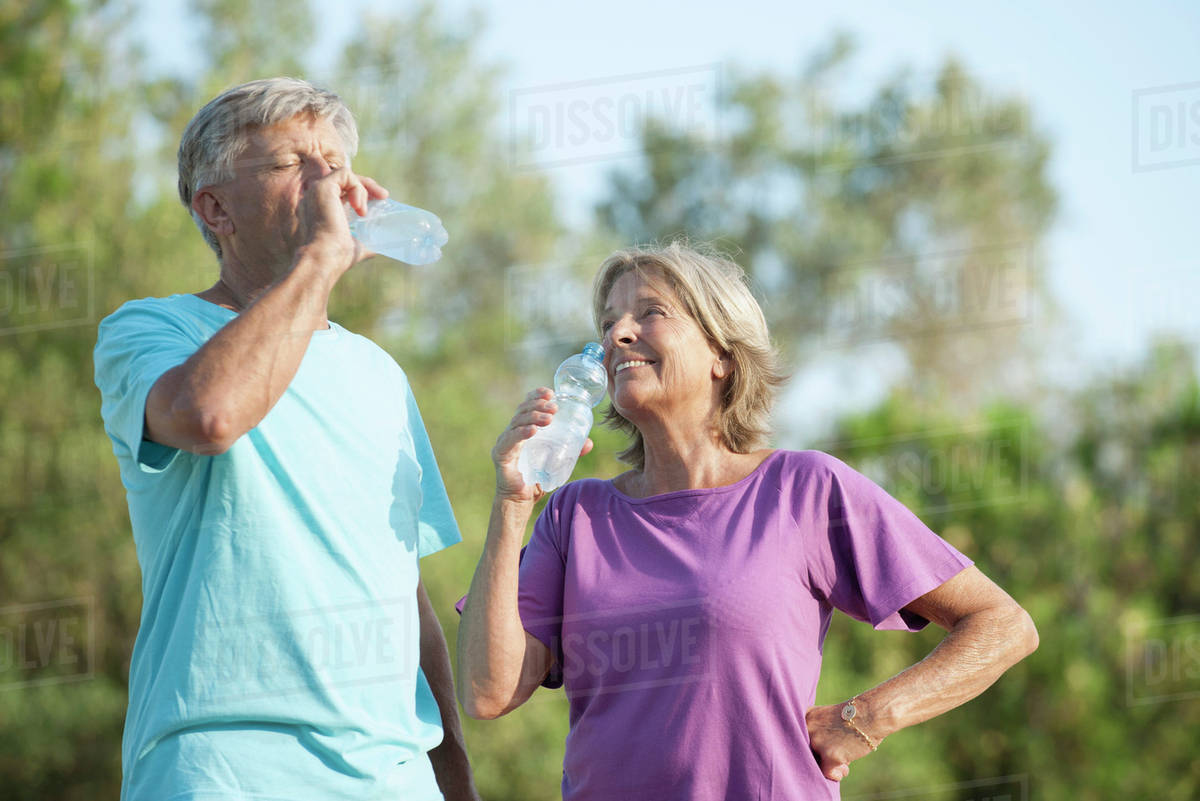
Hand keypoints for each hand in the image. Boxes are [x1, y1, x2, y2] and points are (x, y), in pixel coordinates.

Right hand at [294, 169, 388, 275]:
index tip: (380, 199)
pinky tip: (359, 207)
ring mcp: (317, 191)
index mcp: (322, 208)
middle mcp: (316, 197)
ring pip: (346, 174)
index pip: (343, 189)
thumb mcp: (358, 244)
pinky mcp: (323, 187)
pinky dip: (357, 187)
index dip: (362, 190)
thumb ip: (368, 239)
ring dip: (363, 189)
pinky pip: (345, 174)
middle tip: (384, 196)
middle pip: (345, 179)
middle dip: (367, 185)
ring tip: (363, 211)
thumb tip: (385, 243)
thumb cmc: (339, 256)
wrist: (325, 258)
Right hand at [491, 387, 592, 502]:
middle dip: (538, 405)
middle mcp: (511, 432)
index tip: (551, 392)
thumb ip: (571, 451)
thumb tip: (589, 443)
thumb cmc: (537, 478)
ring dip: (533, 417)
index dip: (536, 395)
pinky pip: (510, 440)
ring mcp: (504, 442)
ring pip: (517, 422)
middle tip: (554, 407)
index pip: (527, 405)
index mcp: (523, 428)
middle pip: (522, 410)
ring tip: (549, 419)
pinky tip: (532, 431)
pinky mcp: (500, 454)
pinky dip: (521, 433)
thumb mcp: (557, 460)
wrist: (520, 500)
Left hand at [805, 703, 878, 781]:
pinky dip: (837, 774)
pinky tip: (844, 768)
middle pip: (809, 752)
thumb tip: (818, 759)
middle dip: (824, 757)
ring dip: (831, 765)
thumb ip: (819, 734)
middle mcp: (808, 728)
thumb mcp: (829, 719)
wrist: (871, 713)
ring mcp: (817, 741)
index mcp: (807, 717)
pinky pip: (827, 773)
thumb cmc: (855, 717)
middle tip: (838, 753)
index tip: (829, 745)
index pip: (803, 740)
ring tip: (844, 761)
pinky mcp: (829, 754)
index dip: (816, 747)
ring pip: (817, 763)